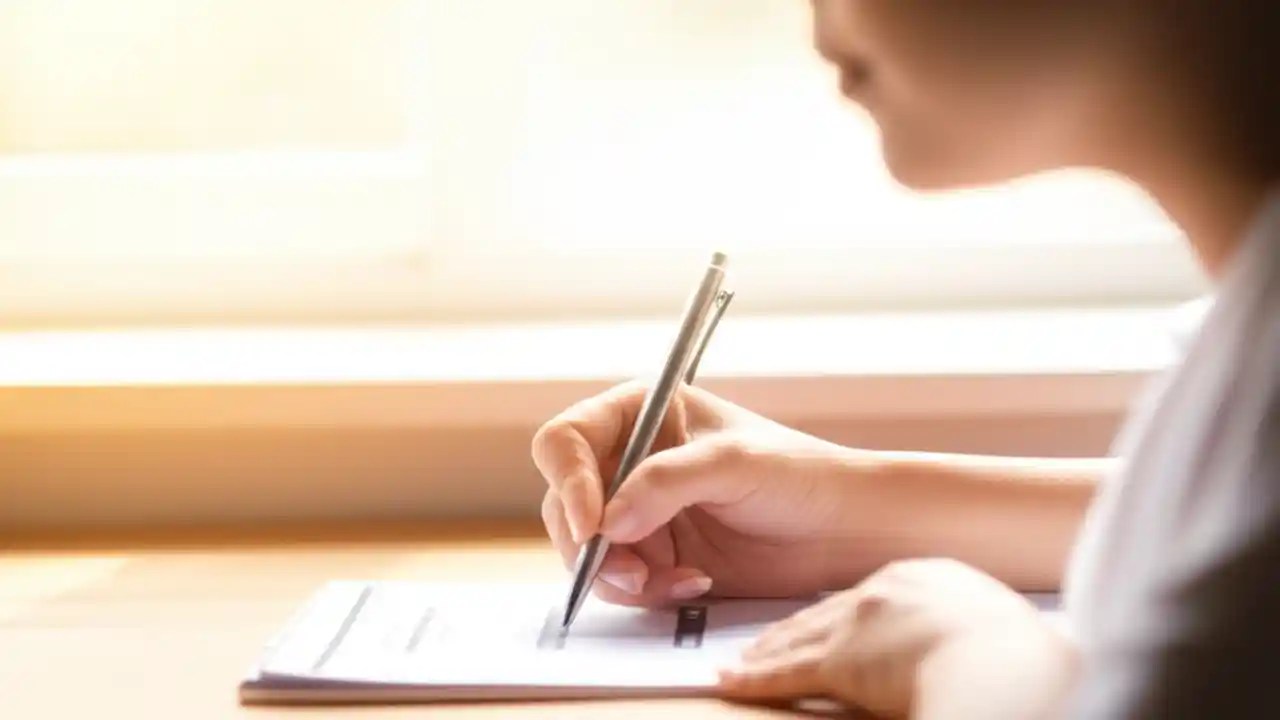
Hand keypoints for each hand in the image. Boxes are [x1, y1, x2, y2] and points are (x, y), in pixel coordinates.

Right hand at [532, 381, 867, 606]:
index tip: (593, 524)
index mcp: (641, 414)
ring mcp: (639, 512)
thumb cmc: (800, 474)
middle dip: (590, 543)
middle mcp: (629, 461)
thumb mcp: (734, 463)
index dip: (569, 480)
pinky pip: (619, 581)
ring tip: (668, 580)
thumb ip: (666, 483)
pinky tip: (694, 583)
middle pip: (565, 502)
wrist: (843, 531)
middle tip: (630, 571)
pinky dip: (645, 591)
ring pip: (584, 550)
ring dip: (616, 574)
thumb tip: (607, 522)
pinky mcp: (654, 557)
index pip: (567, 440)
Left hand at [720, 558, 1042, 716]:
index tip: (828, 622)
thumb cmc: (1022, 654)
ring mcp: (858, 623)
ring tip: (742, 661)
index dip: (841, 614)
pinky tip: (730, 681)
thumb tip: (977, 655)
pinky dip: (753, 680)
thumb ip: (968, 631)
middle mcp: (886, 590)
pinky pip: (785, 675)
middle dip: (791, 630)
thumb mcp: (996, 626)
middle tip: (762, 640)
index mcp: (928, 577)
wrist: (1006, 660)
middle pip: (825, 614)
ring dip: (765, 653)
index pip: (870, 598)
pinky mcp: (840, 662)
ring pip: (798, 641)